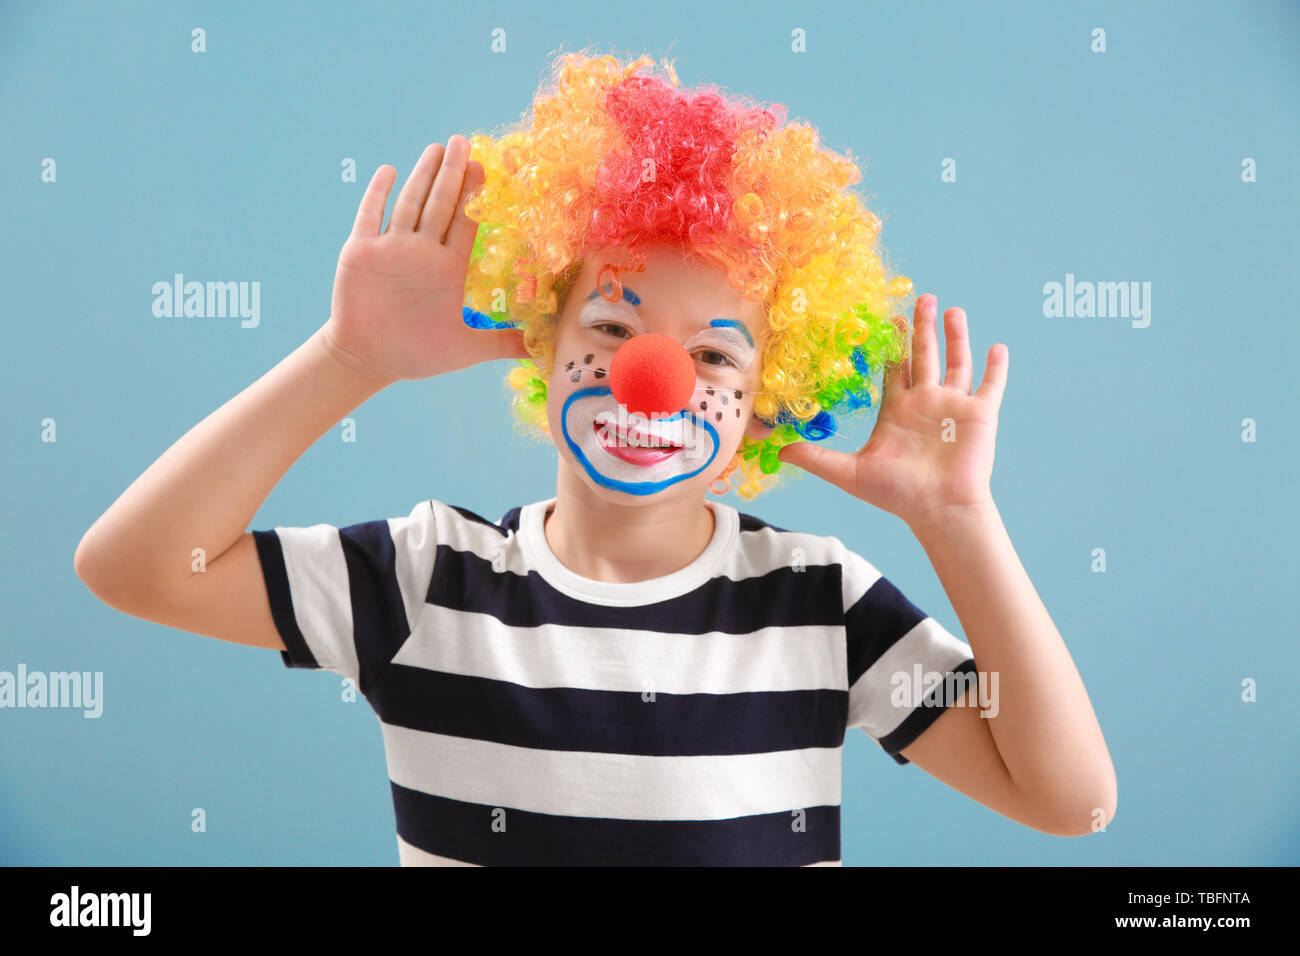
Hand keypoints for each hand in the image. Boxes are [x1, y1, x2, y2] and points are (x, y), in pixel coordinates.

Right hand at [321, 136, 528, 384]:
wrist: (368, 360)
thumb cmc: (417, 354)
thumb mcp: (467, 348)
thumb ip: (504, 343)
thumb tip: (543, 350)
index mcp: (447, 268)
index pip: (465, 223)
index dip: (474, 196)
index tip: (486, 167)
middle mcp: (421, 252)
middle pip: (440, 205)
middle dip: (452, 173)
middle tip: (465, 142)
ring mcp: (391, 249)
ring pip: (410, 204)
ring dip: (423, 175)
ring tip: (437, 148)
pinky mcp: (361, 252)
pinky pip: (370, 217)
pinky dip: (378, 194)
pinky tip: (390, 170)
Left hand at [777, 294, 1007, 527]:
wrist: (938, 509)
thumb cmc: (896, 494)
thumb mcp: (849, 473)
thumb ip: (817, 458)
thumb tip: (779, 451)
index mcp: (897, 409)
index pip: (893, 367)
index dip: (891, 343)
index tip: (887, 316)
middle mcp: (925, 402)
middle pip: (923, 355)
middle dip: (921, 327)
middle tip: (921, 297)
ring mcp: (953, 406)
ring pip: (956, 362)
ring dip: (955, 336)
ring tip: (951, 309)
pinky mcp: (980, 415)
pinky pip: (991, 385)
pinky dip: (996, 367)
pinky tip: (998, 346)